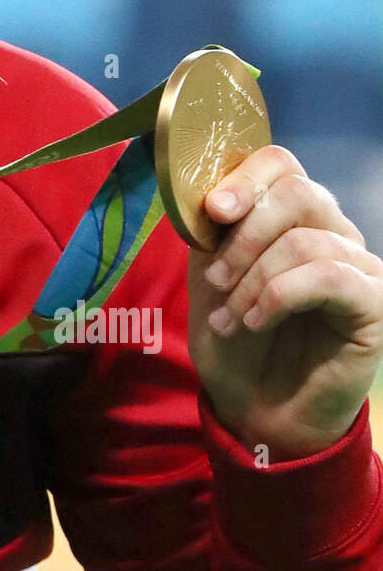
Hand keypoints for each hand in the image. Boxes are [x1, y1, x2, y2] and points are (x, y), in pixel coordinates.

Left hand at [185, 145, 382, 460]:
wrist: (255, 407)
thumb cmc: (234, 339)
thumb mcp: (208, 275)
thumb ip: (211, 230)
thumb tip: (204, 189)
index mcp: (290, 215)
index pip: (280, 163)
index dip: (244, 178)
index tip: (213, 212)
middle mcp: (332, 231)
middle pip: (298, 192)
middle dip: (244, 236)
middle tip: (215, 279)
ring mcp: (358, 265)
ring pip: (305, 240)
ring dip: (253, 280)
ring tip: (232, 318)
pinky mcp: (374, 303)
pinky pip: (329, 276)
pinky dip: (280, 297)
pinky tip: (256, 322)